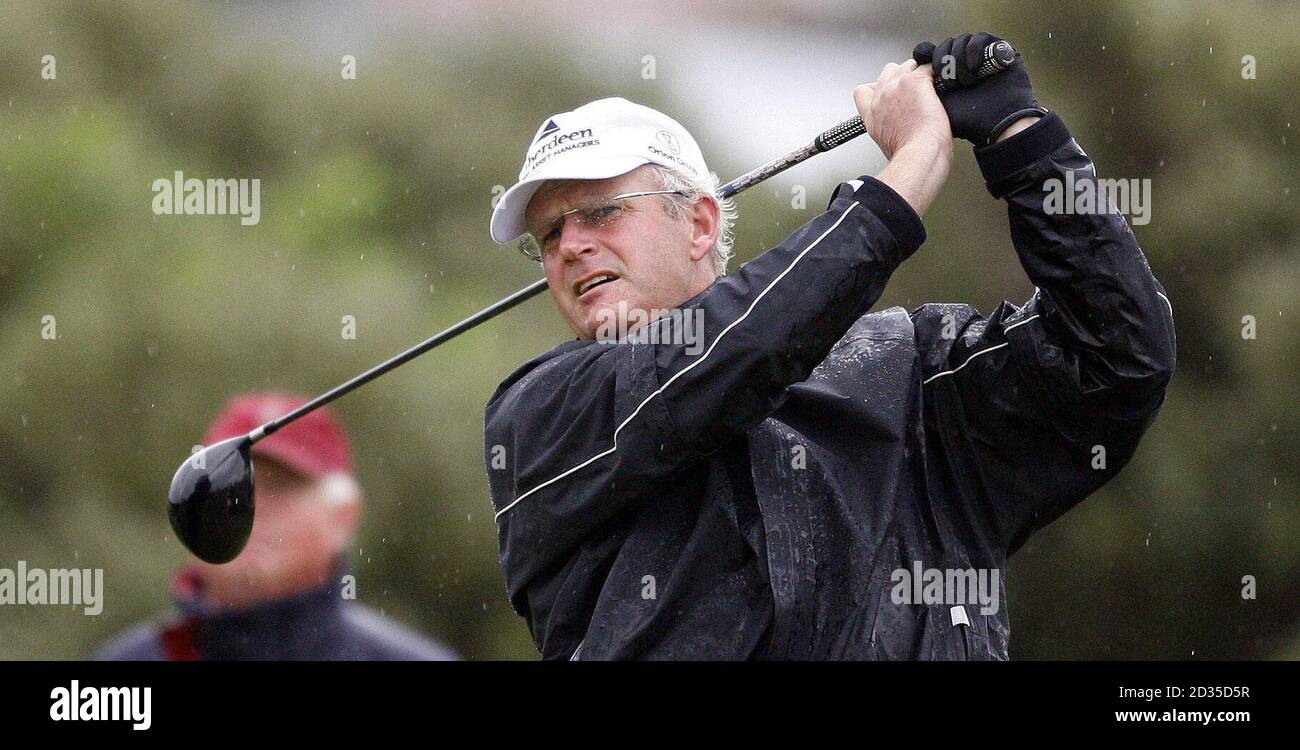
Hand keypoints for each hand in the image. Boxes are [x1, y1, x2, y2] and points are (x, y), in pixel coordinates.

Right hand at [853, 58, 952, 160]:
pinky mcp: (916, 81)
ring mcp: (897, 86)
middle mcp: (881, 97)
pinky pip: (929, 66)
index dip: (876, 87)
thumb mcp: (885, 144)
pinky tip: (942, 85)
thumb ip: (887, 127)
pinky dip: (936, 74)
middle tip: (915, 92)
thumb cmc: (908, 156)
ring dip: (919, 73)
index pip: (862, 90)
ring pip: (908, 65)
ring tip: (930, 90)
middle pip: (888, 71)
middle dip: (901, 77)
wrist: (919, 154)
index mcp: (872, 114)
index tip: (888, 92)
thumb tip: (898, 126)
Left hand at [913, 32, 1045, 144]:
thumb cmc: (966, 121)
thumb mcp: (935, 103)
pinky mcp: (1000, 52)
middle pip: (946, 45)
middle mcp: (964, 64)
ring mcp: (982, 57)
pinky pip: (982, 38)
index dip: (926, 55)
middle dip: (943, 60)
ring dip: (959, 57)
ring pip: (962, 40)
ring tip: (965, 80)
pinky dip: (975, 49)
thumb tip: (904, 71)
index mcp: (947, 74)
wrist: (996, 128)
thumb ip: (920, 87)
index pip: (932, 53)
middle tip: (948, 81)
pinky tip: (974, 67)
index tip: (920, 64)